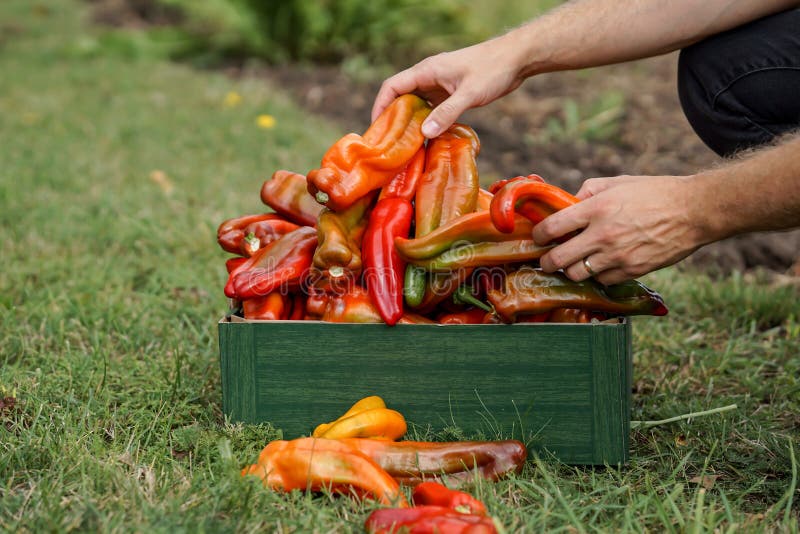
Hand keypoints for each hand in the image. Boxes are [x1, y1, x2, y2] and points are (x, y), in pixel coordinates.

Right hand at [371, 36, 525, 137]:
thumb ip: (447, 113)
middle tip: (388, 143)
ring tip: (406, 146)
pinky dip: (427, 123)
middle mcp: (429, 77)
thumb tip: (424, 133)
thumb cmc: (492, 70)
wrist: (516, 58)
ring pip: (416, 105)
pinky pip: (431, 109)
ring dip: (411, 123)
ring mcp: (439, 84)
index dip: (380, 106)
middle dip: (392, 119)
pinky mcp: (450, 92)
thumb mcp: (469, 94)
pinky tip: (429, 140)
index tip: (377, 128)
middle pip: (401, 98)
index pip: (392, 87)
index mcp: (426, 71)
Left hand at [532, 175, 703, 284]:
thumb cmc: (654, 192)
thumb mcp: (618, 182)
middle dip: (547, 261)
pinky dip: (597, 275)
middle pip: (557, 260)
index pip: (551, 228)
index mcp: (596, 208)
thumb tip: (567, 203)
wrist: (693, 211)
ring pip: (577, 275)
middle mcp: (603, 235)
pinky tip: (601, 265)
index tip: (538, 237)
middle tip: (547, 258)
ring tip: (574, 262)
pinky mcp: (632, 270)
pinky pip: (602, 280)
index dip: (538, 236)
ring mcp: (617, 256)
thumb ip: (588, 191)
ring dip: (571, 270)